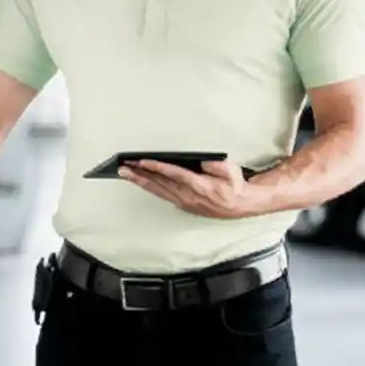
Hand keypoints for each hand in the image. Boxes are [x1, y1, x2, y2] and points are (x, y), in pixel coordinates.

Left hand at [118, 159, 258, 218]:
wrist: (241, 205)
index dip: (157, 167)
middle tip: (124, 167)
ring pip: (158, 190)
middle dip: (140, 174)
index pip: (174, 174)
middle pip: (160, 183)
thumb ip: (215, 165)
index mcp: (200, 186)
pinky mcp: (183, 204)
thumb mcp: (230, 170)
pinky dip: (149, 188)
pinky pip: (162, 195)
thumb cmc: (235, 186)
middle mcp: (189, 196)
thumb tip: (200, 160)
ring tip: (125, 173)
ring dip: (140, 181)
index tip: (143, 161)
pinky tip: (139, 182)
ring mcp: (184, 202)